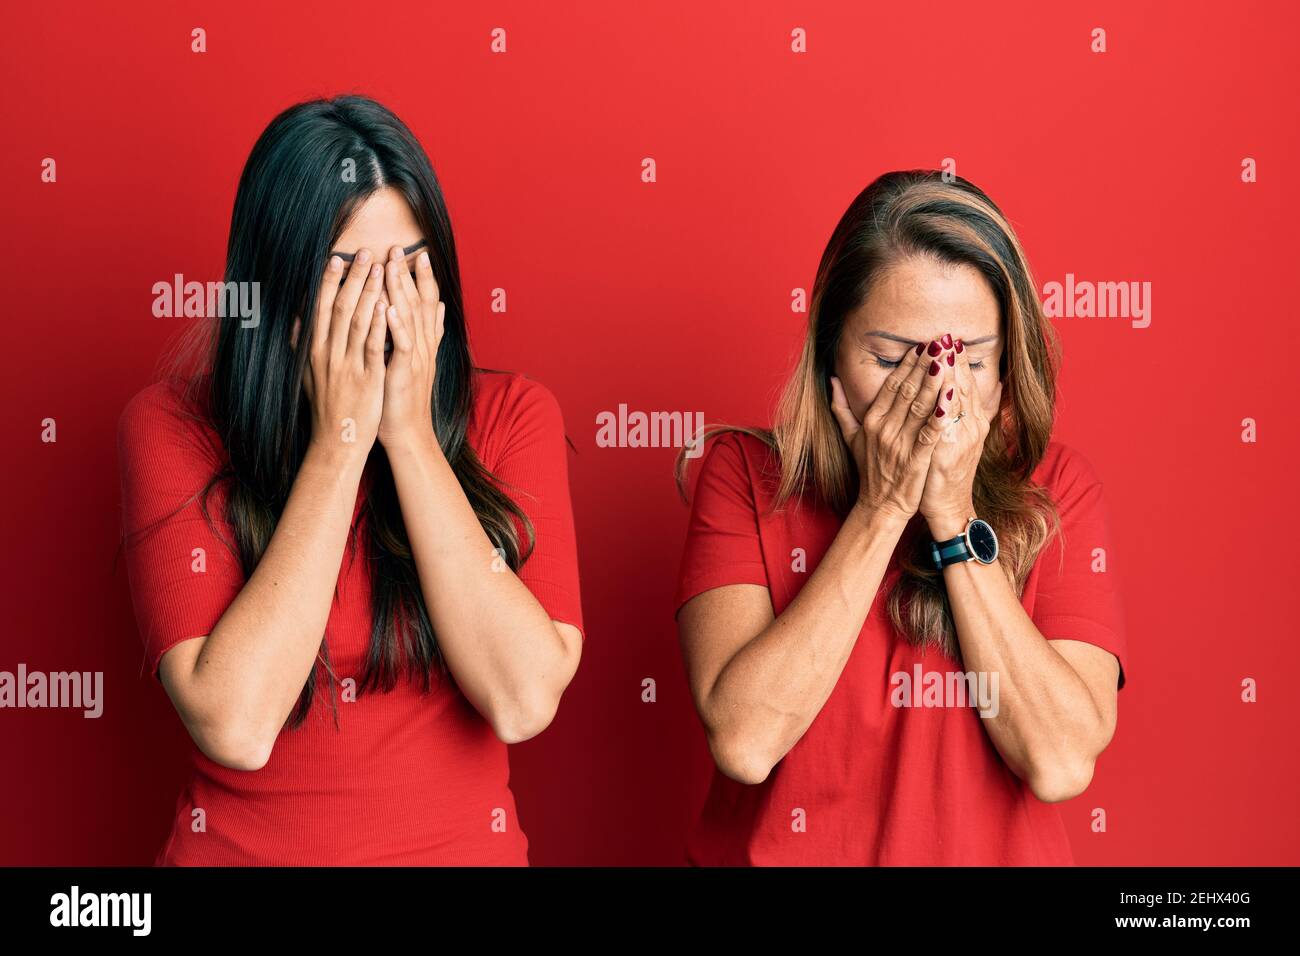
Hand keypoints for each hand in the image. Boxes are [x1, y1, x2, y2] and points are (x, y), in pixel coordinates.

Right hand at [303, 250, 387, 464]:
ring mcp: (347, 366)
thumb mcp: (307, 375)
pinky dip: (378, 324)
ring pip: (356, 321)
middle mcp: (328, 354)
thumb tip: (296, 320)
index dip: (328, 281)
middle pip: (338, 307)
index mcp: (315, 351)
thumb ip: (303, 346)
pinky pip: (372, 346)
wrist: (337, 442)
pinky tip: (387, 306)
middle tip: (365, 252)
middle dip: (353, 278)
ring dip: (369, 292)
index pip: (320, 308)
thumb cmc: (327, 409)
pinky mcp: (366, 378)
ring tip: (381, 269)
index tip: (337, 258)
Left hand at [377, 245, 444, 448]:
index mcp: (423, 342)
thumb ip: (428, 332)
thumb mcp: (418, 360)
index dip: (423, 278)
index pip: (425, 303)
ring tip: (392, 266)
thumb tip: (439, 308)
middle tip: (401, 249)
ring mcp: (416, 358)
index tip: (417, 253)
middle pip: (418, 304)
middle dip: (409, 275)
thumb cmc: (404, 397)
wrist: (408, 431)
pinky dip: (396, 325)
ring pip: (409, 318)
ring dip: (401, 291)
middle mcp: (423, 346)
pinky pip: (401, 345)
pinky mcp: (405, 372)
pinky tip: (388, 307)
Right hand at [829, 338, 951, 523]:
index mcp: (872, 421)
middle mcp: (884, 430)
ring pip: (919, 407)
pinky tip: (951, 399)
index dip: (907, 365)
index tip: (920, 346)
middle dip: (924, 365)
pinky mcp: (915, 461)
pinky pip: (929, 434)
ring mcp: (899, 445)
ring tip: (948, 359)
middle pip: (907, 391)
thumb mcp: (851, 438)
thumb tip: (833, 380)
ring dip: (934, 382)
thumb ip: (842, 407)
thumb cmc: (870, 470)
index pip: (891, 386)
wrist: (880, 506)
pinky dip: (939, 417)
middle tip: (939, 341)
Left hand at [919, 335, 1002, 537]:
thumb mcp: (960, 436)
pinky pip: (947, 426)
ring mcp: (963, 439)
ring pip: (957, 401)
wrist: (949, 505)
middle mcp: (972, 426)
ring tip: (942, 353)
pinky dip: (944, 407)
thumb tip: (970, 386)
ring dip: (948, 376)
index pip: (964, 383)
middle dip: (952, 361)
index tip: (951, 339)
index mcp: (973, 419)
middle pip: (962, 387)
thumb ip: (962, 410)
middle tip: (945, 336)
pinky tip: (940, 392)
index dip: (958, 361)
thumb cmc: (947, 470)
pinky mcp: (950, 453)